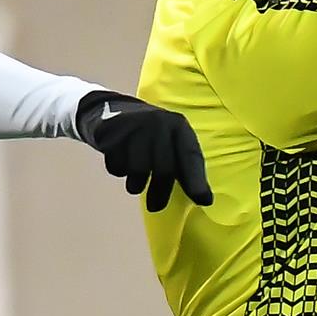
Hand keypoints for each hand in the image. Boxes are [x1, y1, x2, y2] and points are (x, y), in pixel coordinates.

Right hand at [75, 90, 212, 211]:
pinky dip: (119, 171)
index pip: (191, 156)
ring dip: (136, 184)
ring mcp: (134, 126)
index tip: (203, 201)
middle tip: (155, 207)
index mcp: (178, 126)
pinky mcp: (112, 133)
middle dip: (160, 192)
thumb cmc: (152, 135)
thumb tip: (205, 200)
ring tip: (135, 183)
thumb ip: (187, 168)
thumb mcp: (173, 143)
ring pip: (138, 170)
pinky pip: (117, 165)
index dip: (197, 181)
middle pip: (164, 168)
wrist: (115, 108)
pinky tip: (120, 161)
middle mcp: (159, 123)